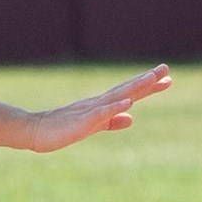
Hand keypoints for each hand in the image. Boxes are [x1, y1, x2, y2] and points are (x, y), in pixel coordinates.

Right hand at [25, 64, 172, 152]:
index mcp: (102, 105)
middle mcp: (98, 103)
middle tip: (165, 69)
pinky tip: (127, 104)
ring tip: (152, 79)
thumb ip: (111, 121)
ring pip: (116, 97)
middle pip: (126, 89)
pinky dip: (114, 108)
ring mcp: (90, 111)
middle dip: (147, 80)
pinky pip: (100, 114)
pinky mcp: (82, 122)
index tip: (167, 78)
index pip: (129, 93)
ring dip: (134, 88)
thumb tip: (131, 118)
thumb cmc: (61, 128)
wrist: (34, 131)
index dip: (149, 86)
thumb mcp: (92, 126)